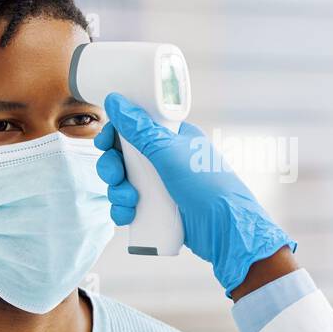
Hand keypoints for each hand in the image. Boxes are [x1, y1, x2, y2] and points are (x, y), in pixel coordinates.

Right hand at [95, 93, 295, 294]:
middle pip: (125, 156)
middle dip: (113, 168)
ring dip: (118, 191)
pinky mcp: (159, 209)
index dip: (116, 134)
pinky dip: (124, 210)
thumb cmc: (208, 187)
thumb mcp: (169, 153)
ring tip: (129, 201)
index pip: (136, 127)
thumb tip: (116, 100)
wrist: (227, 231)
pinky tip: (127, 216)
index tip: (105, 143)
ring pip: (125, 182)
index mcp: (173, 138)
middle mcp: (166, 159)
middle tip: (116, 176)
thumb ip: (140, 129)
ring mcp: (163, 185)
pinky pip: (131, 205)